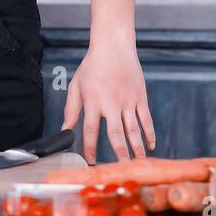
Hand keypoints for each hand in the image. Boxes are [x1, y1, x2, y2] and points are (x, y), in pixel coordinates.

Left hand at [61, 37, 155, 163]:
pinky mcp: (140, 97)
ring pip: (133, 129)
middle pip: (116, 134)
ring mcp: (128, 100)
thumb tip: (64, 130)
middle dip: (119, 154)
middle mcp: (111, 103)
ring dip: (136, 148)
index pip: (91, 131)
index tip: (91, 162)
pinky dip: (150, 133)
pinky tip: (151, 145)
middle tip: (122, 170)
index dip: (90, 148)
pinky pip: (146, 118)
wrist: (114, 46)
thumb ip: (71, 109)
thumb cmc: (93, 66)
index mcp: (93, 101)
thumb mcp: (76, 86)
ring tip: (139, 163)